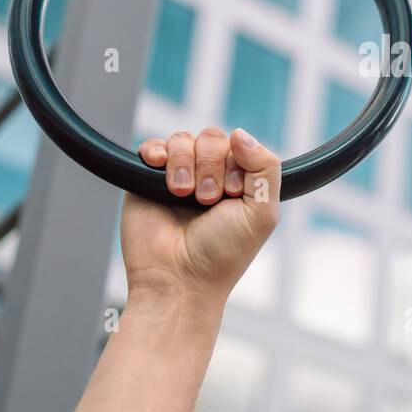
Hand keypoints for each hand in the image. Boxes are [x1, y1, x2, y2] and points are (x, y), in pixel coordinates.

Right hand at [120, 127, 280, 303]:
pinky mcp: (146, 180)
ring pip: (183, 139)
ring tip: (184, 195)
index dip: (237, 163)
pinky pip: (152, 146)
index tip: (232, 194)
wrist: (179, 279)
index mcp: (237, 182)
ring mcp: (177, 176)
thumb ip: (265, 168)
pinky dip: (157, 152)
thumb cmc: (222, 254)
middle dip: (211, 166)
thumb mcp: (262, 212)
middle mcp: (208, 176)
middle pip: (211, 138)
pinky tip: (161, 172)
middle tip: (208, 200)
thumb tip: (240, 133)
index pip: (239, 145)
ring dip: (186, 165)